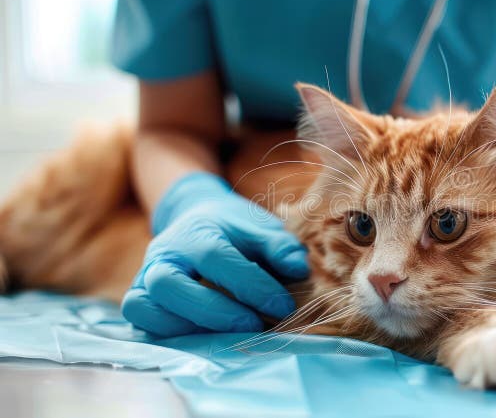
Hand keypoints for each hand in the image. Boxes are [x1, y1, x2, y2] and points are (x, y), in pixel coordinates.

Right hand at [121, 173, 308, 335]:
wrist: (197, 218)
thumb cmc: (233, 230)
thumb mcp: (260, 228)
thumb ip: (279, 246)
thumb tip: (297, 269)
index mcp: (196, 231)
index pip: (216, 257)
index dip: (251, 285)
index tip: (282, 306)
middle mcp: (163, 253)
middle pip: (170, 284)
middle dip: (215, 312)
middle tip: (254, 326)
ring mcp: (145, 276)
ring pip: (146, 306)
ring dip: (190, 328)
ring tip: (230, 335)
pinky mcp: (138, 297)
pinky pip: (140, 320)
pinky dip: (167, 333)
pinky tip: (204, 337)